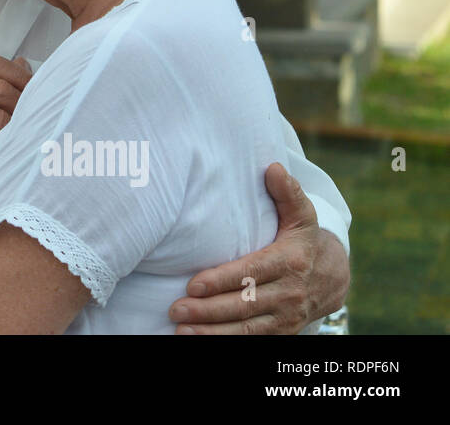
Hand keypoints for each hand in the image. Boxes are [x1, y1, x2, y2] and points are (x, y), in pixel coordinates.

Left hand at [168, 162, 350, 333]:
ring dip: (213, 333)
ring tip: (181, 331)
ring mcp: (287, 317)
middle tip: (176, 310)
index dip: (222, 281)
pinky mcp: (282, 333)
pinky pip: (253, 343)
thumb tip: (272, 167)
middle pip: (244, 305)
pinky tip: (199, 341)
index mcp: (290, 263)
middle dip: (209, 311)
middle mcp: (289, 294)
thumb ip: (287, 192)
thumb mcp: (301, 214)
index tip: (193, 285)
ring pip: (247, 330)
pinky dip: (226, 343)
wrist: (334, 277)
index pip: (252, 274)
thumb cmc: (304, 240)